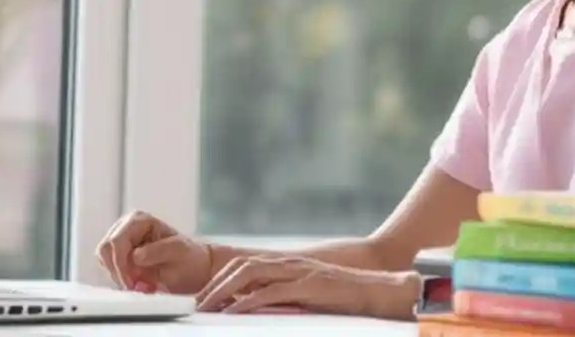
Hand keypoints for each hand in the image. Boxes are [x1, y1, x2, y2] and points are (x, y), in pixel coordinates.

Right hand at [95, 211, 212, 294]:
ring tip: (144, 284)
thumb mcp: (178, 252)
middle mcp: (126, 226)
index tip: (131, 283)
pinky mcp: (119, 255)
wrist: (194, 269)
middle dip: (119, 272)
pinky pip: (109, 269)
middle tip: (137, 285)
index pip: (116, 241)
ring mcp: (121, 241)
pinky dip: (122, 279)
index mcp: (140, 220)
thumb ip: (157, 251)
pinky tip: (140, 282)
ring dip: (121, 276)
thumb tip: (135, 256)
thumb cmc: (189, 258)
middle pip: (104, 250)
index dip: (120, 264)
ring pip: (104, 261)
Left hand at [194, 255, 419, 319]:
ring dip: (224, 290)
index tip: (205, 295)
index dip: (221, 277)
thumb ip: (286, 296)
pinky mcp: (307, 286)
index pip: (245, 264)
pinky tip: (234, 311)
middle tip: (198, 303)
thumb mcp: (309, 294)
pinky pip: (270, 292)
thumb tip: (260, 306)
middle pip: (241, 266)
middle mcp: (288, 263)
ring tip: (207, 307)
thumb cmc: (345, 296)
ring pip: (250, 274)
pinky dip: (248, 301)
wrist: (376, 290)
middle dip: (215, 284)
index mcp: (287, 263)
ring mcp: (297, 272)